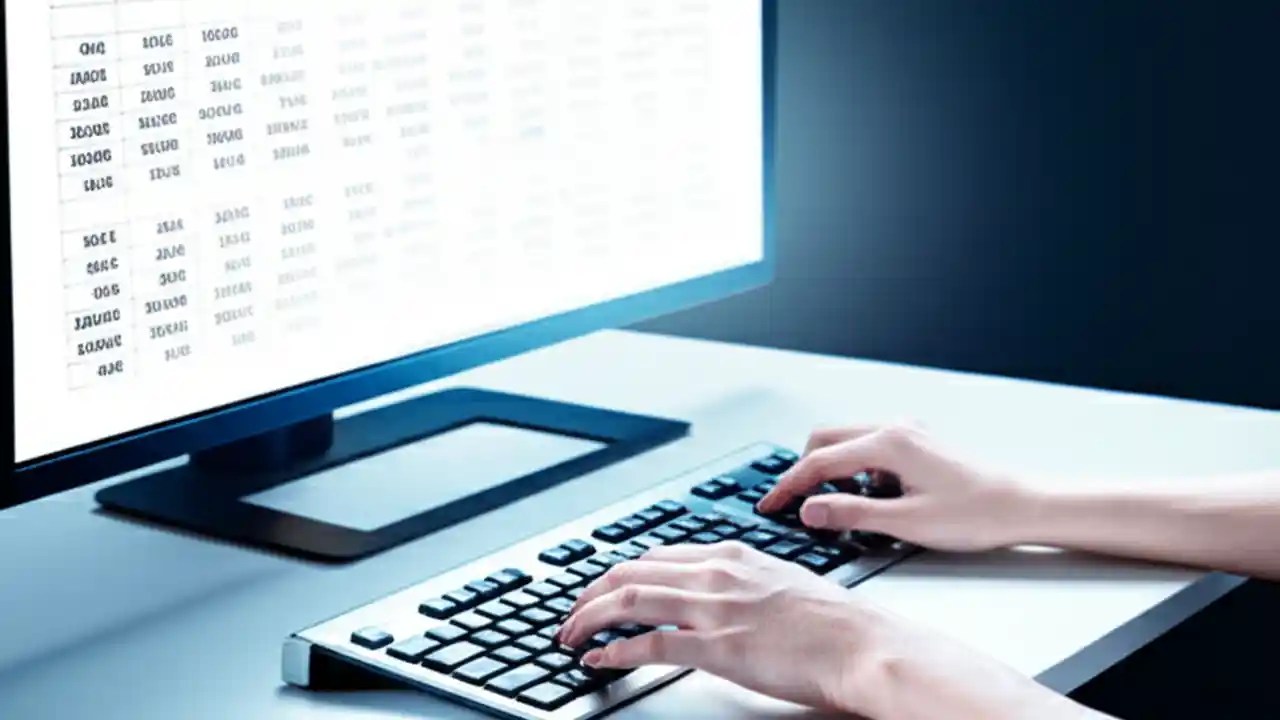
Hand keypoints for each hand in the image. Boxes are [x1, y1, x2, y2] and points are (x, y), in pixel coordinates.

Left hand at [555, 542, 1102, 719]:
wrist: (867, 645)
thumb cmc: (839, 624)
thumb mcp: (787, 585)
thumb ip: (749, 586)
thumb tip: (728, 600)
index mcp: (736, 555)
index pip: (661, 554)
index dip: (624, 570)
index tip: (605, 585)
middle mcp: (718, 573)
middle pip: (633, 570)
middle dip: (593, 591)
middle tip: (574, 610)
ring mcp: (715, 608)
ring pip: (629, 600)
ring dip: (589, 618)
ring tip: (570, 634)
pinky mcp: (717, 646)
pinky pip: (648, 644)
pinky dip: (614, 651)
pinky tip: (598, 660)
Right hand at [758, 425, 1027, 551]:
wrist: (1023, 506)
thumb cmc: (977, 512)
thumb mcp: (907, 522)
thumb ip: (851, 514)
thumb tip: (810, 510)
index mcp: (888, 443)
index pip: (819, 462)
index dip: (789, 487)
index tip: (770, 505)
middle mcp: (894, 428)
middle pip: (826, 441)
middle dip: (805, 472)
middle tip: (793, 504)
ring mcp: (907, 432)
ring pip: (847, 442)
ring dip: (833, 471)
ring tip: (839, 508)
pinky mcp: (917, 443)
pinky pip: (870, 448)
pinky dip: (858, 471)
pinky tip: (874, 500)